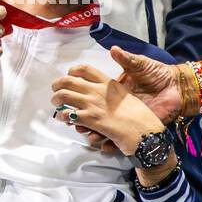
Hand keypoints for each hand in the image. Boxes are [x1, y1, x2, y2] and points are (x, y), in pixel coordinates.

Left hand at [50, 63, 164, 155]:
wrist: (146, 131)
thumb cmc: (140, 116)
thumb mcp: (127, 96)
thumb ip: (113, 92)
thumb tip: (104, 92)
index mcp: (108, 83)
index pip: (84, 69)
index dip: (72, 71)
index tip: (69, 75)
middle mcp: (98, 91)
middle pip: (68, 80)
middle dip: (58, 85)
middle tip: (55, 90)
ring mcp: (93, 105)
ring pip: (64, 96)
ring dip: (56, 100)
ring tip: (56, 104)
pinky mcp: (90, 120)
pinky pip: (68, 115)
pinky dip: (62, 116)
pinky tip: (63, 118)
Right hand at [71, 47, 190, 153]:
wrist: (177, 89)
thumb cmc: (157, 74)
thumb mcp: (141, 65)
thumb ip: (127, 59)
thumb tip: (113, 49)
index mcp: (114, 89)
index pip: (91, 93)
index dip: (80, 96)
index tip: (70, 97)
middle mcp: (115, 104)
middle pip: (93, 113)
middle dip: (81, 117)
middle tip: (74, 121)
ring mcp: (124, 117)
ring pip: (104, 128)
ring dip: (93, 133)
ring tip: (88, 135)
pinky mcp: (134, 127)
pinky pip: (119, 138)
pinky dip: (111, 144)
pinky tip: (105, 145)